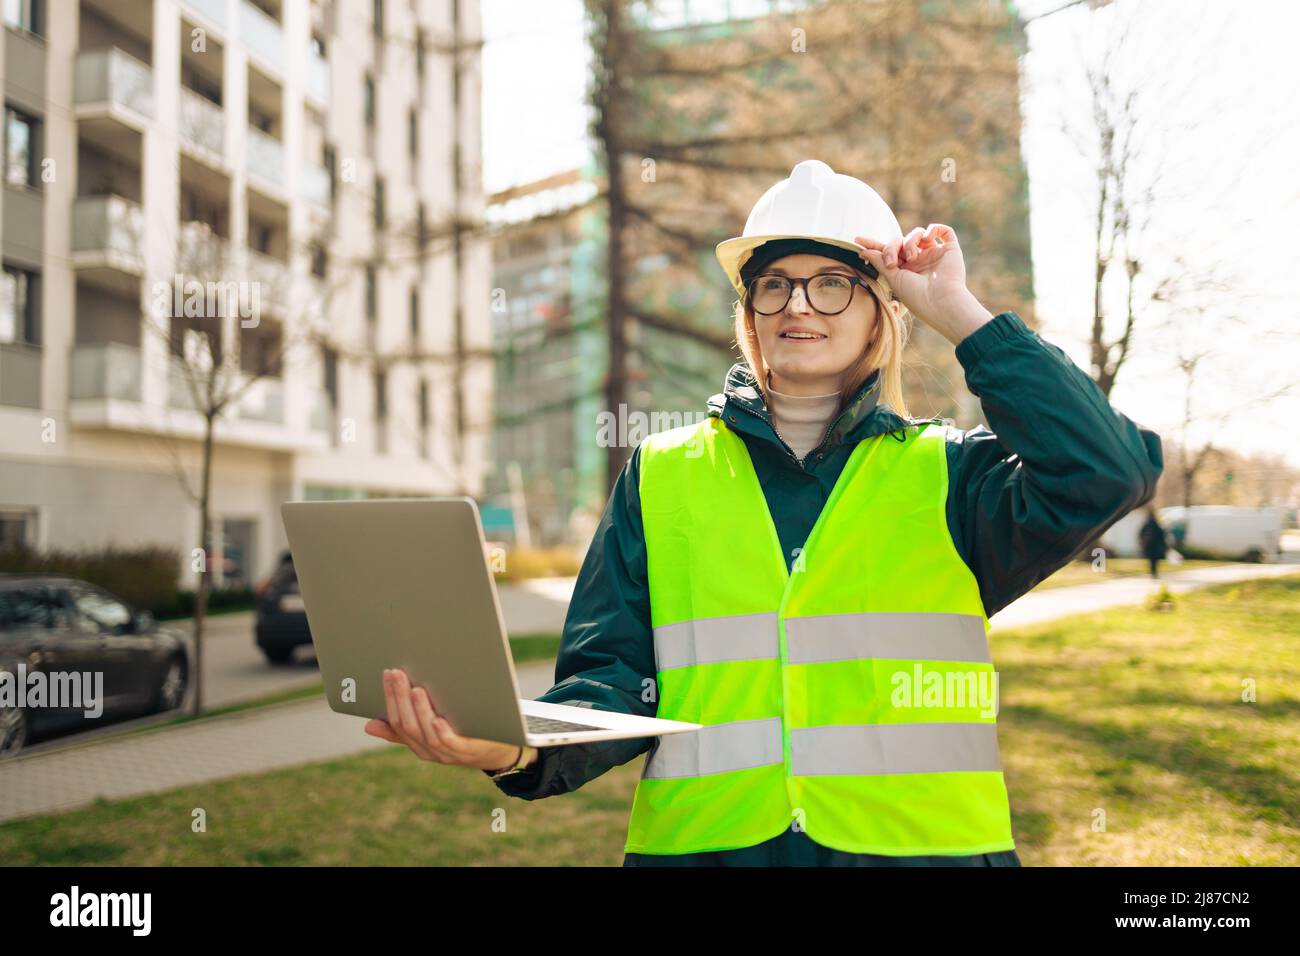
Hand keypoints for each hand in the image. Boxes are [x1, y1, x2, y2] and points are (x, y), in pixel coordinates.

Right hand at [364, 668, 533, 772]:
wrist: (499, 751)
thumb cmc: (463, 734)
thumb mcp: (431, 731)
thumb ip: (404, 728)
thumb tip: (368, 726)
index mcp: (417, 744)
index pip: (396, 722)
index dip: (389, 698)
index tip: (387, 674)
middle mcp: (429, 751)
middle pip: (408, 725)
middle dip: (400, 698)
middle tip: (396, 673)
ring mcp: (448, 753)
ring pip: (427, 733)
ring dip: (419, 711)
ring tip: (415, 689)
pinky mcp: (467, 752)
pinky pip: (451, 743)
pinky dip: (441, 732)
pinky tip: (437, 718)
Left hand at [854, 224, 991, 344]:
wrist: (940, 301)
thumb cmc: (916, 295)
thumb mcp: (893, 278)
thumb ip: (880, 262)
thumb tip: (864, 251)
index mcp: (905, 270)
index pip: (888, 252)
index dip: (874, 245)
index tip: (857, 240)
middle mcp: (919, 260)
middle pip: (900, 241)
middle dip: (891, 247)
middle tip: (891, 263)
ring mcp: (934, 254)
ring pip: (917, 234)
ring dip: (909, 242)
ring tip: (911, 257)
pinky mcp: (950, 250)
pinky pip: (943, 231)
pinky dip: (933, 229)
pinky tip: (927, 238)